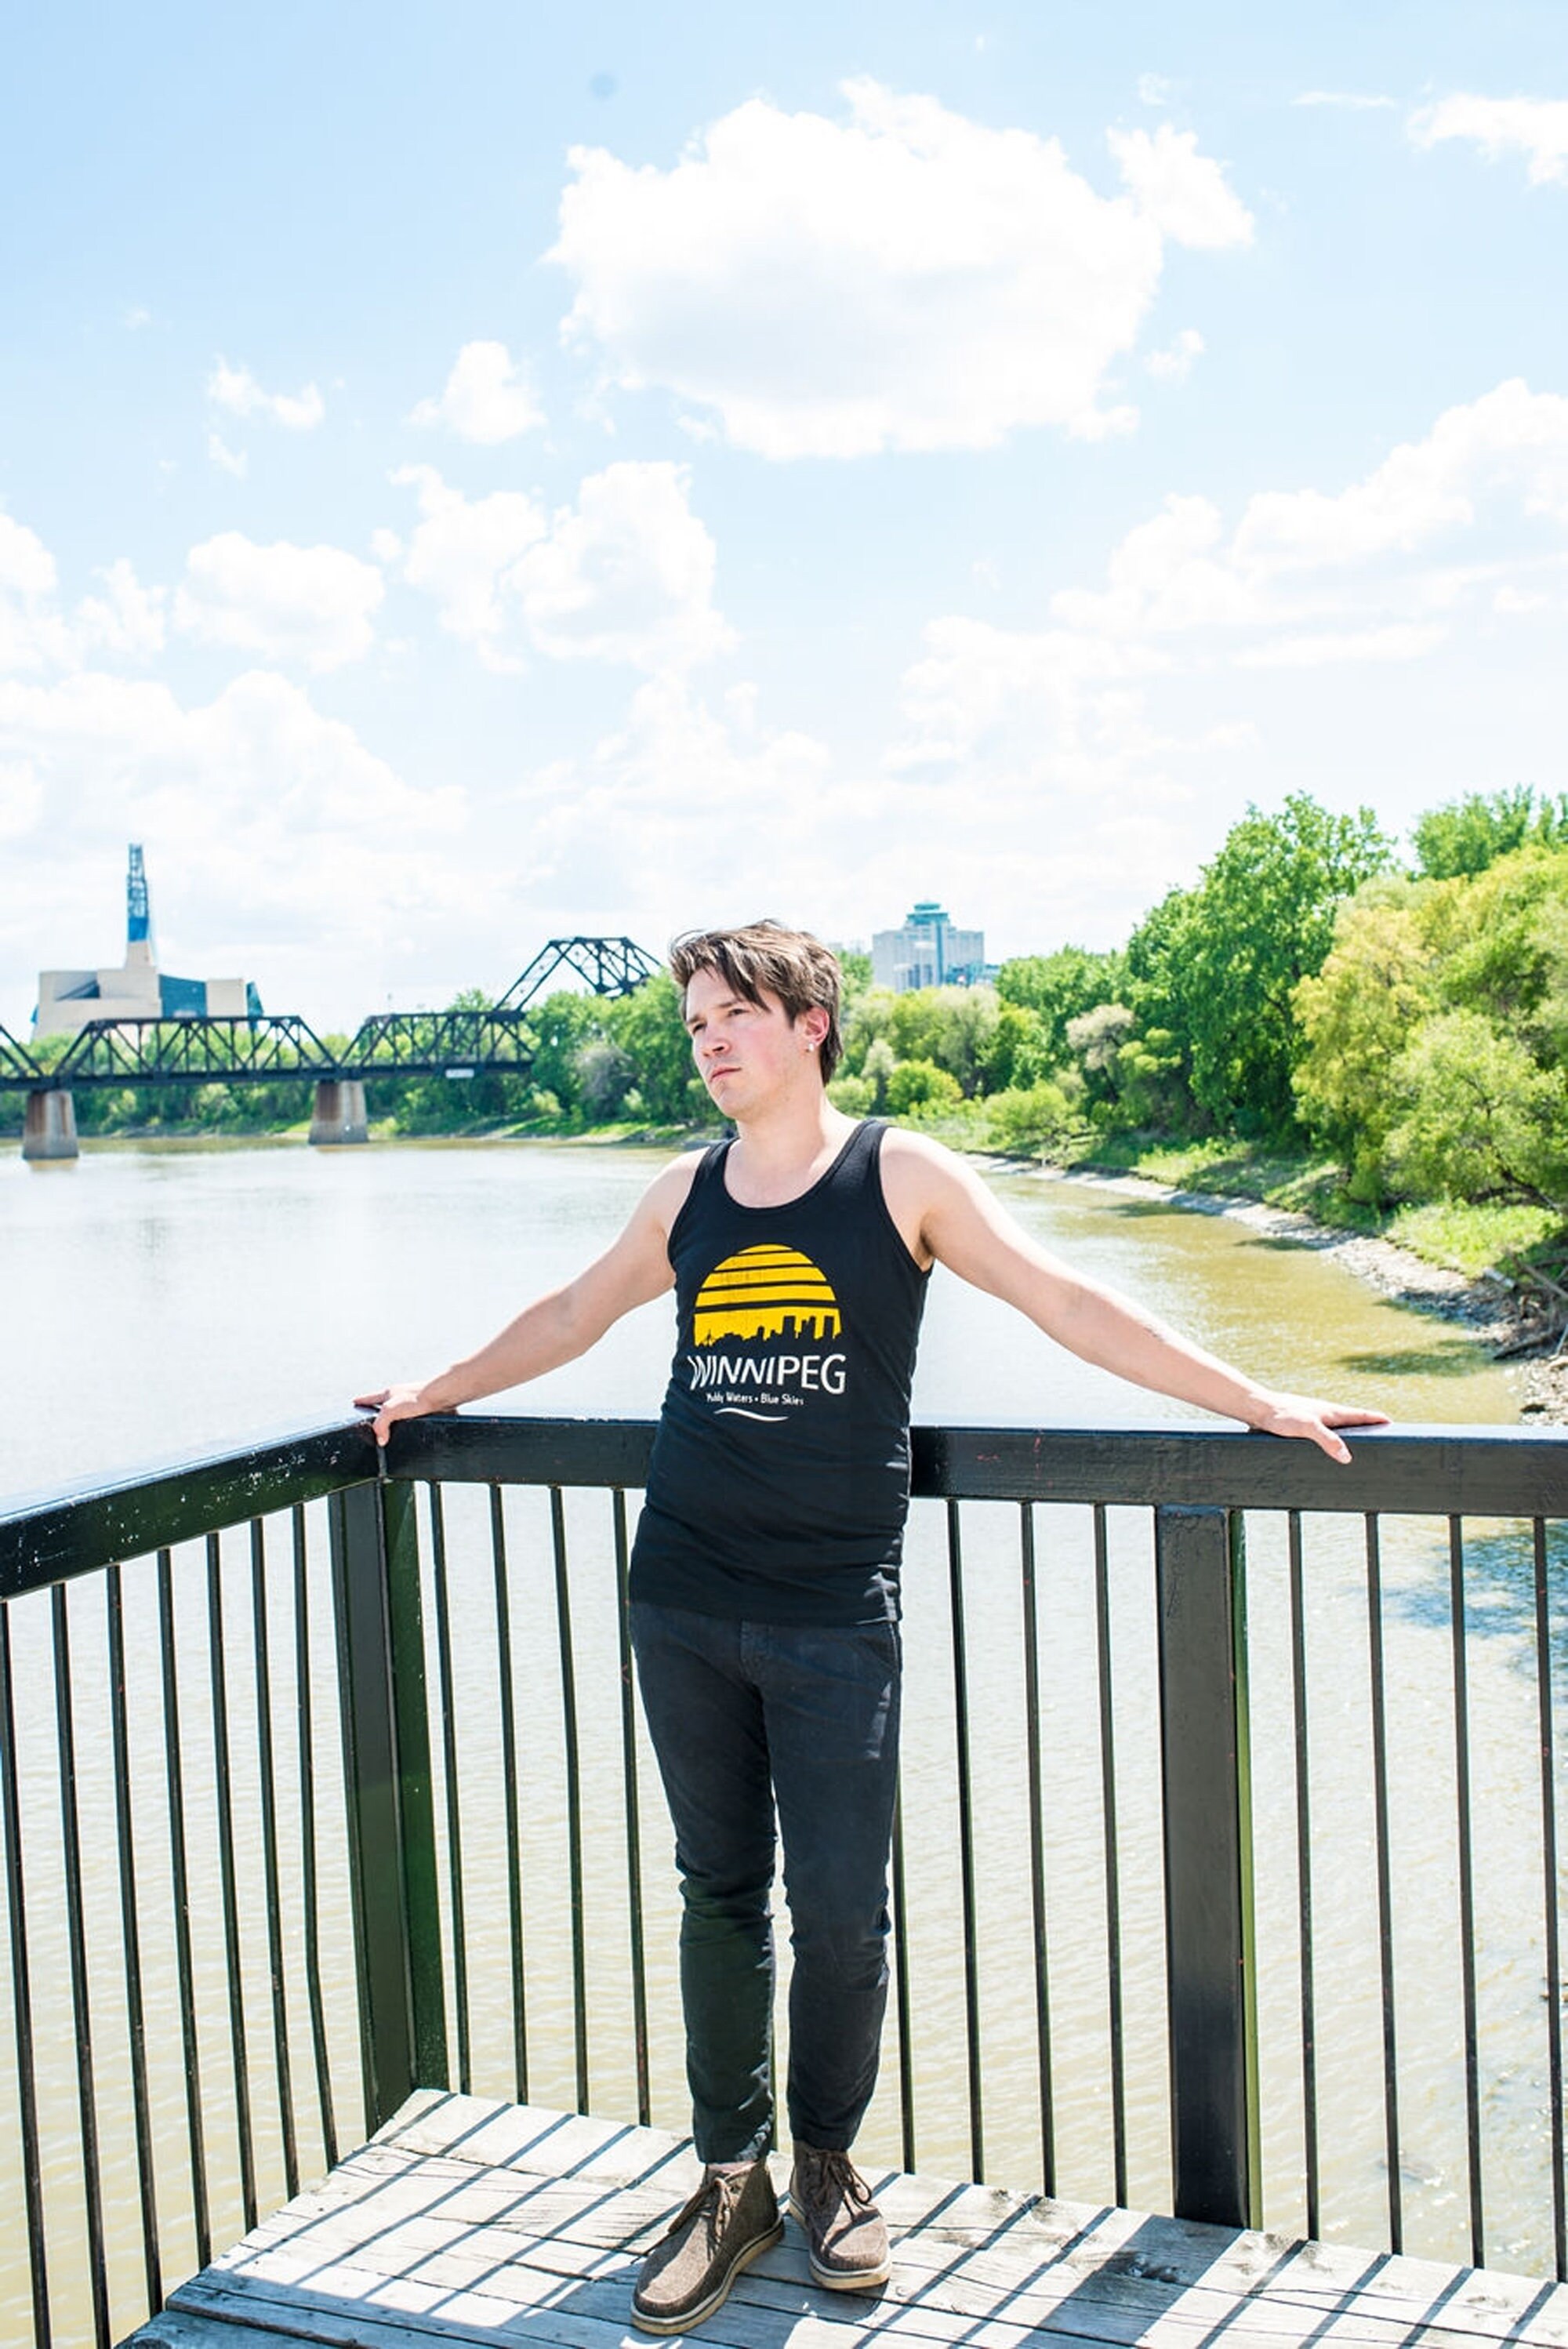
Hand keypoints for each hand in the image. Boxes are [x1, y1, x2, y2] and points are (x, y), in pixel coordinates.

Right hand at [353, 1383, 434, 1448]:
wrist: (443, 1396)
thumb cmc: (417, 1398)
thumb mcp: (390, 1410)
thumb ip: (380, 1425)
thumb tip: (381, 1440)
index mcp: (388, 1393)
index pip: (369, 1398)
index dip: (360, 1402)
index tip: (353, 1403)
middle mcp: (400, 1396)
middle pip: (384, 1406)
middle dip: (377, 1414)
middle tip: (371, 1425)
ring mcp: (412, 1403)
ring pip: (399, 1414)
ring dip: (394, 1422)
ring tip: (389, 1434)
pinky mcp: (424, 1410)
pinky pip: (412, 1419)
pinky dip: (408, 1426)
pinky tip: (409, 1433)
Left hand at [1249, 1393, 1389, 1464]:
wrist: (1258, 1409)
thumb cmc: (1281, 1416)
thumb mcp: (1306, 1428)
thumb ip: (1326, 1440)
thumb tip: (1347, 1457)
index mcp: (1332, 1412)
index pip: (1362, 1414)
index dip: (1378, 1419)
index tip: (1393, 1424)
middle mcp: (1326, 1414)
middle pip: (1354, 1421)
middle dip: (1369, 1429)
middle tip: (1383, 1440)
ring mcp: (1315, 1419)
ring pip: (1339, 1428)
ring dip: (1352, 1435)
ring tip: (1360, 1448)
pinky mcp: (1304, 1425)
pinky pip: (1325, 1433)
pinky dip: (1334, 1440)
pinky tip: (1330, 1450)